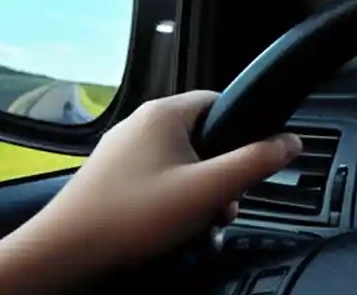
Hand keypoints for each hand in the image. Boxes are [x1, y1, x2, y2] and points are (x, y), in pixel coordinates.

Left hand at [0, 91, 300, 293]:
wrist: (64, 254)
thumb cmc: (132, 217)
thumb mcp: (209, 189)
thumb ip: (256, 162)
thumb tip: (292, 141)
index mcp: (165, 113)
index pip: (224, 102)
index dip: (246, 131)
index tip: (252, 164)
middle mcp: (141, 123)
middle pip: (205, 136)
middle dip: (222, 172)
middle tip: (223, 204)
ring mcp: (122, 150)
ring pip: (182, 161)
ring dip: (199, 190)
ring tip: (197, 220)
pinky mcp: (111, 176)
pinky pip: (158, 178)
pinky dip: (172, 199)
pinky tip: (170, 225)